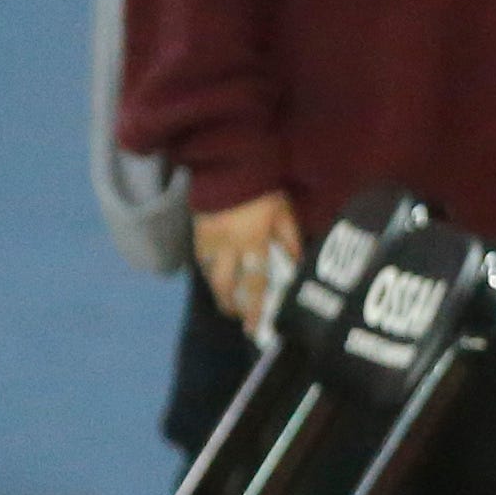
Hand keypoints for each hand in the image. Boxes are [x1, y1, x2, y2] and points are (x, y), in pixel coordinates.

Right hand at [193, 190, 300, 326]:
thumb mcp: (284, 214)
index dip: (256, 309)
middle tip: (241, 318)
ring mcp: (209, 240)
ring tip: (229, 304)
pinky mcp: (196, 232)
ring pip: (211, 276)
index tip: (256, 328)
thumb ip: (290, 242)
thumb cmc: (263, 191)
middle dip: (233, 306)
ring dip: (220, 293)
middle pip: (227, 286)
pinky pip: (200, 260)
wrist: (229, 166)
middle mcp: (229, 245)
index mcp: (254, 242)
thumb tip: (299, 269)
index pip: (256, 283)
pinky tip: (216, 280)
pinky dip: (209, 273)